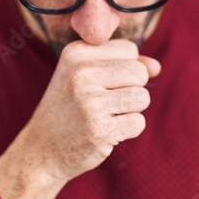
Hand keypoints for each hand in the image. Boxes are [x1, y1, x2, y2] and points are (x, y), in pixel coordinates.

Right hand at [22, 38, 160, 181]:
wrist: (42, 150)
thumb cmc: (70, 108)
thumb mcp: (86, 75)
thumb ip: (123, 64)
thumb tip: (156, 67)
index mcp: (76, 53)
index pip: (129, 49)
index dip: (125, 68)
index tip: (102, 84)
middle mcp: (81, 73)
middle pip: (140, 72)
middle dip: (132, 89)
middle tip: (105, 103)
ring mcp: (90, 102)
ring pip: (143, 97)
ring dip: (130, 111)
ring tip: (105, 116)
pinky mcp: (99, 130)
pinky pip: (139, 123)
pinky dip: (128, 130)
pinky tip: (106, 132)